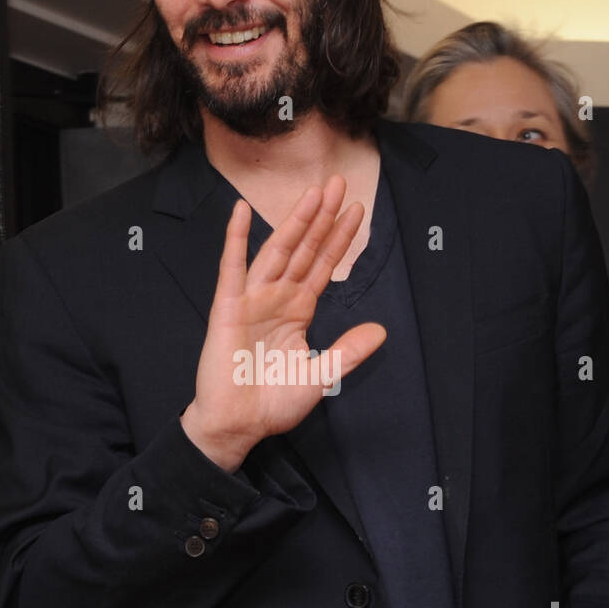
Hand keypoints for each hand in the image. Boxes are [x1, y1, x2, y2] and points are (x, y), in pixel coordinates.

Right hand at [181, 177, 386, 471]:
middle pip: (304, 249)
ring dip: (294, 221)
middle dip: (322, 217)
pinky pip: (232, 268)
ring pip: (277, 251)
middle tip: (338, 183)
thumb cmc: (272, 402)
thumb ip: (349, 352)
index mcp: (297, 311)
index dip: (340, 239)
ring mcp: (251, 300)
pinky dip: (236, 239)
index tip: (357, 211)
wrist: (237, 424)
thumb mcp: (321, 377)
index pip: (323, 266)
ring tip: (312, 192)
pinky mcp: (227, 308)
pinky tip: (242, 212)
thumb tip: (381, 330)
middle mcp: (276, 298)